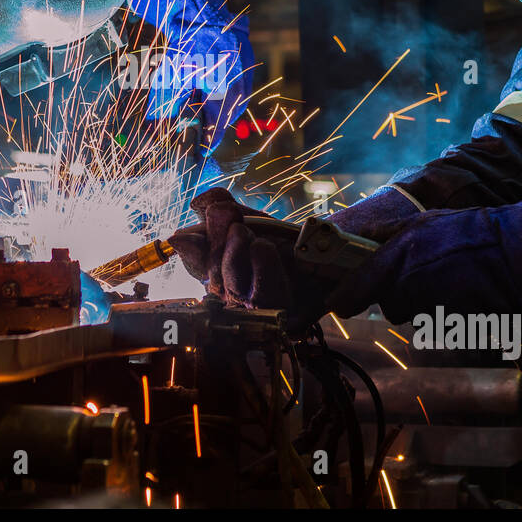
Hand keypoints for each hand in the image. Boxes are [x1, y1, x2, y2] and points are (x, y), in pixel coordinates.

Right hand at [168, 188, 326, 325]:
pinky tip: (261, 247)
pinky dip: (263, 272)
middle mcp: (239, 296)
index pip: (200, 266)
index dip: (192, 252)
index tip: (183, 235)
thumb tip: (198, 202)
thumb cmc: (291, 240)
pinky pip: (271, 301)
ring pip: (238, 291)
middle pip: (216, 279)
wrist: (338, 251)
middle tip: (222, 214)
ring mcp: (263, 311)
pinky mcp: (289, 319)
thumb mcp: (257, 221)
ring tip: (242, 231)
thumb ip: (229, 210)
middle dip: (216, 245)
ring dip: (234, 258)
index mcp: (225, 273)